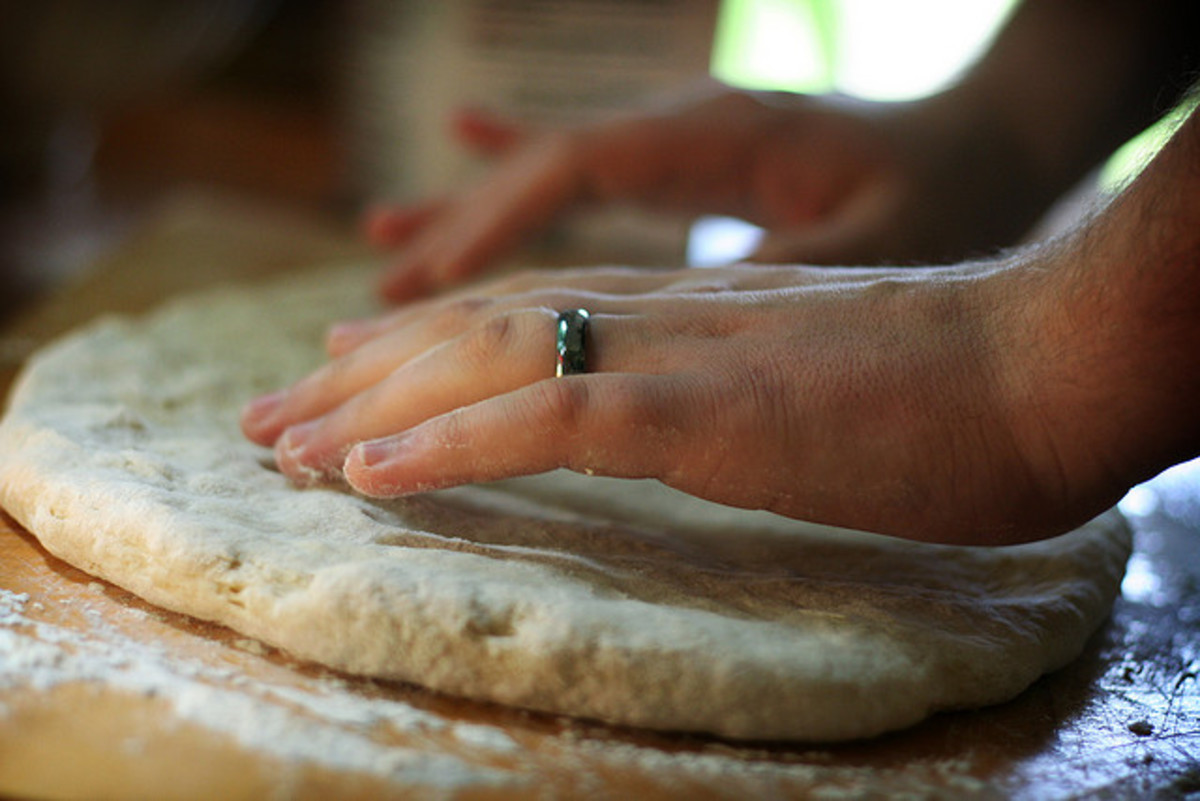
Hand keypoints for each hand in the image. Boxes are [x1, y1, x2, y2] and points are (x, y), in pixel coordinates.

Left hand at [240, 255, 1118, 545]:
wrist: (1046, 360)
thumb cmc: (955, 388)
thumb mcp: (816, 383)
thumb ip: (738, 388)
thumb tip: (702, 416)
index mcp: (686, 312)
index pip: (527, 316)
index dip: (426, 342)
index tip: (351, 371)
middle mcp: (661, 315)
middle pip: (480, 333)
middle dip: (365, 378)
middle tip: (274, 415)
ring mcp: (677, 355)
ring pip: (487, 365)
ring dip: (375, 410)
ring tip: (283, 445)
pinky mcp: (703, 409)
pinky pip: (546, 420)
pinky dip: (450, 443)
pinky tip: (371, 472)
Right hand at [366, 86, 1044, 302]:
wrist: (994, 141)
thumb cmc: (950, 190)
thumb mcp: (878, 242)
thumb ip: (778, 276)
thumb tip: (669, 327)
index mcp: (714, 133)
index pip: (569, 167)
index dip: (486, 227)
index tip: (413, 301)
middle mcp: (670, 130)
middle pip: (523, 188)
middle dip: (436, 257)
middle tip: (337, 343)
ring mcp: (669, 153)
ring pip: (536, 203)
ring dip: (450, 251)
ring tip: (363, 298)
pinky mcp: (678, 182)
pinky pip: (572, 207)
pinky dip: (506, 225)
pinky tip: (445, 244)